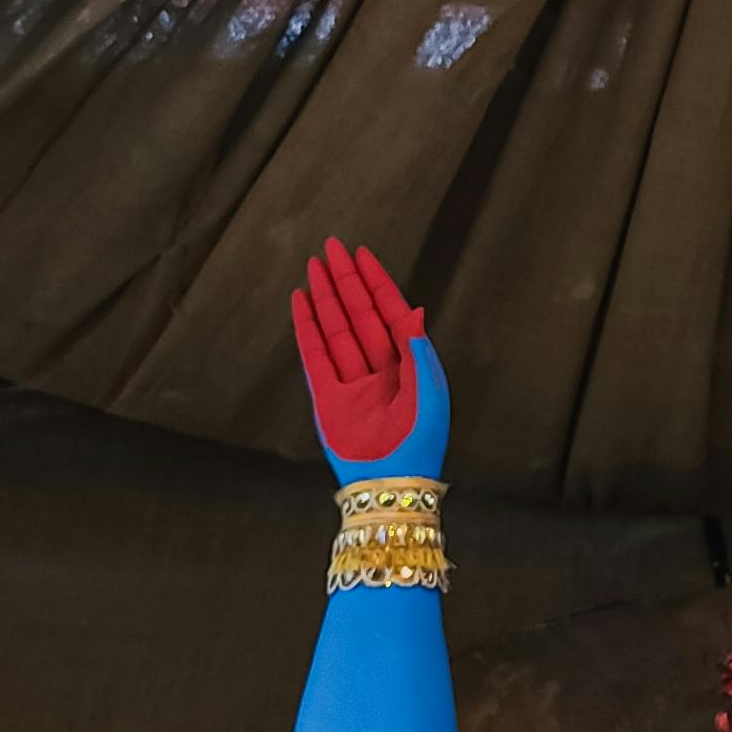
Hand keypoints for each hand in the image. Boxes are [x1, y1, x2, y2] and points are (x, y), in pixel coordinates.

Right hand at [291, 239, 449, 477]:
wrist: (392, 483)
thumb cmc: (421, 443)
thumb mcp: (430, 392)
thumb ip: (419, 351)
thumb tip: (416, 311)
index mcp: (410, 364)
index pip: (390, 312)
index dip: (376, 283)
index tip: (362, 254)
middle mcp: (380, 368)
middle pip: (360, 314)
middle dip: (347, 281)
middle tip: (332, 247)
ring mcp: (352, 381)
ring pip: (336, 329)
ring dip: (326, 297)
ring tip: (314, 266)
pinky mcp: (327, 398)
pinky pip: (314, 355)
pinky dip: (307, 329)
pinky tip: (301, 302)